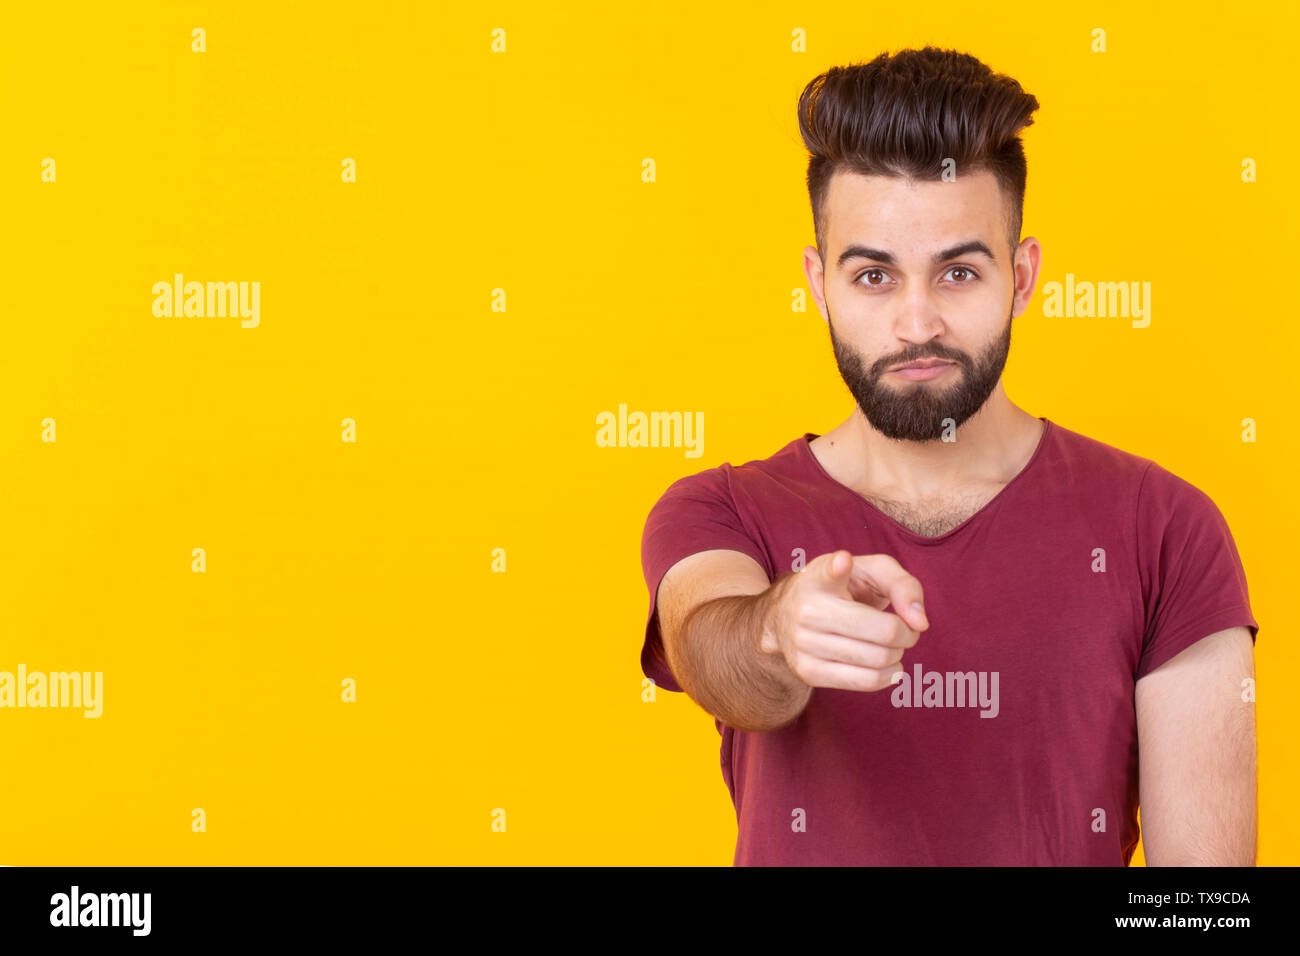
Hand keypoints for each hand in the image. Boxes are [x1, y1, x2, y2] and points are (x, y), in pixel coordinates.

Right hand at [760, 549, 927, 691]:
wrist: (789, 614)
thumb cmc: (843, 588)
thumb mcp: (872, 571)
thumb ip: (904, 586)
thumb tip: (919, 623)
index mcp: (820, 577)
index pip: (828, 572)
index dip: (838, 568)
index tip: (843, 561)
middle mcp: (807, 609)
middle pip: (884, 632)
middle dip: (907, 633)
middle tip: (905, 628)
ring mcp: (803, 643)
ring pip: (878, 659)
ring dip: (898, 654)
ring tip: (891, 644)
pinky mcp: (808, 672)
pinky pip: (866, 681)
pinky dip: (888, 674)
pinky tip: (886, 662)